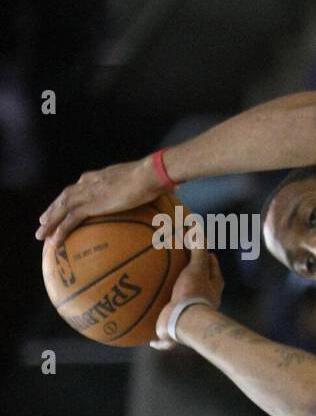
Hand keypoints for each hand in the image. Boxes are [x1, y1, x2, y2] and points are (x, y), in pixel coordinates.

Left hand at [36, 157, 164, 245]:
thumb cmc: (155, 177)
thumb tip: (173, 191)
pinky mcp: (91, 204)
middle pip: (64, 197)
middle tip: (43, 221)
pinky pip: (70, 220)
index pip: (78, 187)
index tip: (63, 205)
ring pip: (61, 209)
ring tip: (41, 234)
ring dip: (49, 222)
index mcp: (99, 177)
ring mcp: (88, 193)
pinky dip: (60, 230)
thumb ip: (152, 189)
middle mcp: (88, 182)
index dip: (68, 197)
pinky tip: (54, 241)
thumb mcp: (148, 183)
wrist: (150, 174)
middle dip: (52, 210)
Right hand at [151, 249, 224, 349]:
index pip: (214, 271)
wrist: (185, 322)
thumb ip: (198, 250)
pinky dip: (159, 342)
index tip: (203, 251)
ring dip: (176, 310)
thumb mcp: (197, 268)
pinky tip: (151, 342)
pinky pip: (165, 340)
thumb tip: (197, 231)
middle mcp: (204, 305)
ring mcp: (190, 319)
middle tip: (183, 272)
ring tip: (162, 305)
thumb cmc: (193, 294)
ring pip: (185, 313)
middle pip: (202, 291)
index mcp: (212, 290)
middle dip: (195, 284)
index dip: (209, 260)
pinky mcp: (175, 333)